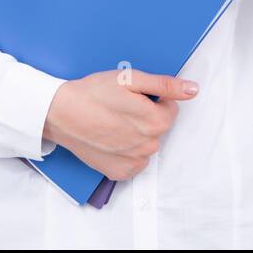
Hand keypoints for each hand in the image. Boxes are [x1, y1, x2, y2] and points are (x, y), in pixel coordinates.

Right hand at [42, 69, 199, 181]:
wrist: (60, 113)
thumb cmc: (93, 93)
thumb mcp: (130, 80)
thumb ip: (165, 85)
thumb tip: (192, 90)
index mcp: (156, 122)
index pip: (170, 108)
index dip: (153, 99)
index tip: (133, 96)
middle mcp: (149, 146)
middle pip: (158, 127)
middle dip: (145, 116)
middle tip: (119, 106)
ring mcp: (134, 161)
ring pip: (147, 144)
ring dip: (136, 134)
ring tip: (112, 121)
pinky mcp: (119, 172)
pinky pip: (134, 162)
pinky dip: (126, 152)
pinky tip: (110, 138)